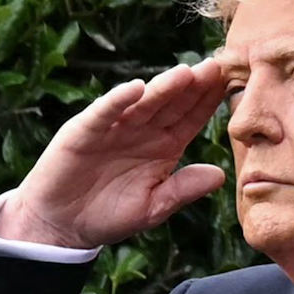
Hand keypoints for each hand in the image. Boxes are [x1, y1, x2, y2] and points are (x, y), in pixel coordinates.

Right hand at [0, 64, 232, 251]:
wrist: (59, 227)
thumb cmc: (106, 217)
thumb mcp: (152, 209)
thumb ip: (182, 190)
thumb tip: (220, 176)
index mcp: (165, 146)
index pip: (192, 118)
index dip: (210, 102)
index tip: (234, 84)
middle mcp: (143, 130)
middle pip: (173, 103)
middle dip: (194, 86)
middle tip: (217, 67)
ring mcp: (114, 127)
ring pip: (143, 103)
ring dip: (163, 88)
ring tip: (184, 74)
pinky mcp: (84, 131)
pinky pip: (103, 113)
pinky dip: (117, 101)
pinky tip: (134, 90)